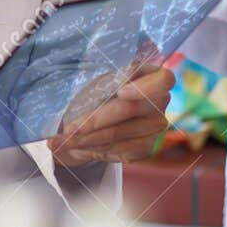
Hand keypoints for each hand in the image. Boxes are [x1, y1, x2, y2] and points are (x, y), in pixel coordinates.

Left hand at [48, 59, 176, 165]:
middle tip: (67, 129)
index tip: (121, 92)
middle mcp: (160, 100)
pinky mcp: (148, 147)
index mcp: (151, 74)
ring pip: (119, 133)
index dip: (145, 86)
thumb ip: (106, 82)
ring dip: (87, 138)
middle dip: (93, 120)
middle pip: (130, 109)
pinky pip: (120, 151)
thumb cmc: (95, 92)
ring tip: (62, 141)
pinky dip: (94, 150)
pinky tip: (78, 148)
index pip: (163, 79)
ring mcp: (156, 125)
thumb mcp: (96, 81)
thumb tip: (109, 84)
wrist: (91, 116)